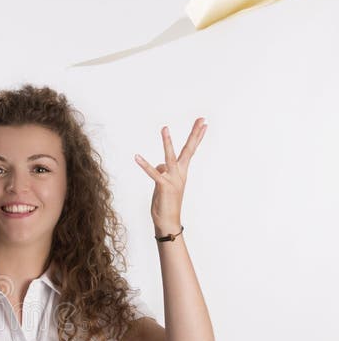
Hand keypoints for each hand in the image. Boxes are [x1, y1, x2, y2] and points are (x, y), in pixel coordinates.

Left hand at [134, 118, 206, 232]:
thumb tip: (159, 165)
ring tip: (164, 127)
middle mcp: (180, 174)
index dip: (197, 137)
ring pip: (170, 157)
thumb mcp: (163, 184)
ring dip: (167, 142)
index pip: (190, 151)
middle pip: (188, 150)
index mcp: (182, 173)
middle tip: (201, 118)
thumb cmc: (166, 203)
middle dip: (194, 134)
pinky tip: (137, 157)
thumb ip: (162, 172)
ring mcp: (173, 180)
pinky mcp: (164, 186)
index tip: (204, 123)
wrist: (168, 222)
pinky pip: (153, 173)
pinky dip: (144, 164)